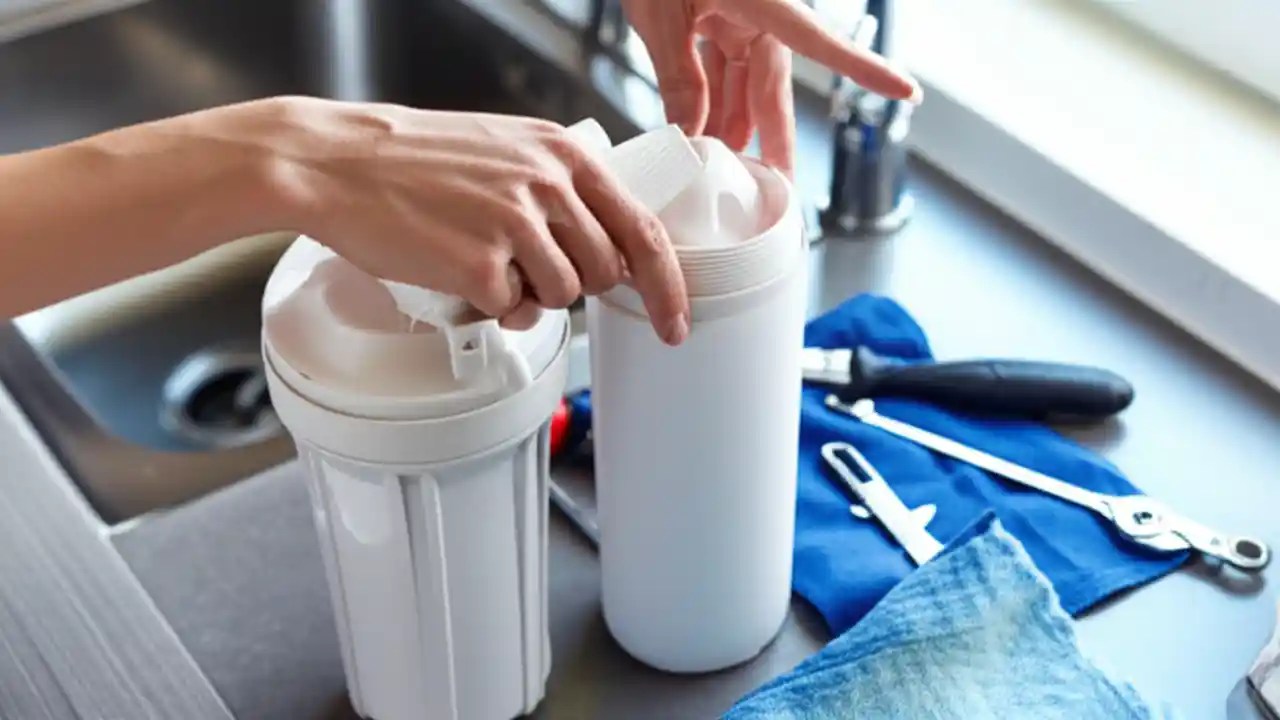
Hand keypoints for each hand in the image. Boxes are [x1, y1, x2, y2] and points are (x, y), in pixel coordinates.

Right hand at [257, 98, 688, 343]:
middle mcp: (549, 185)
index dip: (666, 285)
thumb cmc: (415, 159)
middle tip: (524, 265)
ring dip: (528, 295)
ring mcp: (516, 225)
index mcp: (563, 154)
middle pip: (602, 273)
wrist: (339, 163)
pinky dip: (487, 304)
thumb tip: (603, 243)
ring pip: (561, 297)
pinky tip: (455, 269)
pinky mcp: (479, 264)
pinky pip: (511, 311)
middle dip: (571, 282)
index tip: (673, 321)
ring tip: (481, 258)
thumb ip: (561, 187)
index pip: (643, 229)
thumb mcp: (507, 148)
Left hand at [621, 0, 920, 176]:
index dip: (863, 70)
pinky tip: (700, 129)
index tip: (905, 90)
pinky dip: (710, 98)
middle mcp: (758, 12)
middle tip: (776, 184)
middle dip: (772, 137)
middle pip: (773, 85)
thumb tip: (691, 131)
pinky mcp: (712, 18)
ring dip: (732, 122)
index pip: (822, 43)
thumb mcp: (662, 17)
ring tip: (724, 164)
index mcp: (764, 1)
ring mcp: (736, 16)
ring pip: (744, 82)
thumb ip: (679, 76)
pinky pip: (719, 67)